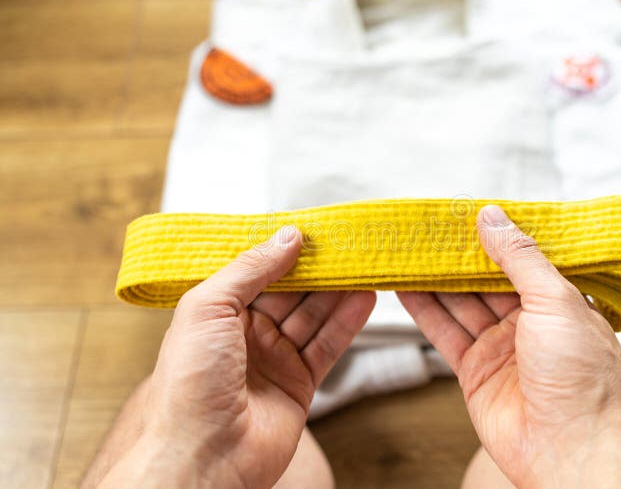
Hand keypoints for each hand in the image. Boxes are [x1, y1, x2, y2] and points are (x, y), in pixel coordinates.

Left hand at [97, 226, 375, 487]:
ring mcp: (273, 360)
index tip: (312, 231)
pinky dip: (347, 322)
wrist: (203, 456)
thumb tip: (286, 236)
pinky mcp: (299, 384)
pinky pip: (327, 346)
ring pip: (313, 316)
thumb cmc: (189, 384)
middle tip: (347, 245)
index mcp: (216, 314)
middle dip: (317, 269)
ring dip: (338, 291)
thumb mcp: (208, 307)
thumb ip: (250, 269)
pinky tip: (364, 299)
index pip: (256, 272)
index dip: (283, 252)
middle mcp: (245, 335)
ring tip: (364, 265)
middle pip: (290, 292)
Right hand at [398, 206, 620, 487]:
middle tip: (427, 227)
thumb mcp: (555, 301)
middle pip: (485, 280)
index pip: (522, 260)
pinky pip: (445, 332)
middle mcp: (530, 323)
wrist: (569, 450)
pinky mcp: (475, 371)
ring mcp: (501, 347)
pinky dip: (424, 310)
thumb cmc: (579, 376)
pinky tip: (405, 287)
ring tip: (408, 249)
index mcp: (559, 303)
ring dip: (435, 278)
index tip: (466, 212)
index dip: (494, 236)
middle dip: (458, 255)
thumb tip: (493, 217)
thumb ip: (520, 258)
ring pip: (461, 303)